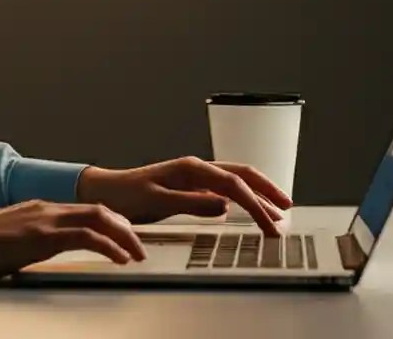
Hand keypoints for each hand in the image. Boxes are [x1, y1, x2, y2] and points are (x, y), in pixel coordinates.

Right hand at [0, 200, 147, 282]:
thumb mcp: (10, 244)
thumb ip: (30, 244)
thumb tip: (41, 256)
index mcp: (38, 210)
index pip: (83, 210)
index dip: (109, 222)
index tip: (124, 237)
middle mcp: (44, 209)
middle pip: (97, 209)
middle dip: (124, 226)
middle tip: (139, 245)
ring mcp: (43, 219)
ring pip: (97, 218)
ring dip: (123, 235)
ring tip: (136, 253)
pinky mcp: (41, 236)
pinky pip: (85, 236)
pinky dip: (108, 246)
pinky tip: (119, 259)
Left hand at [76, 156, 293, 236]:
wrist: (105, 192)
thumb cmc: (126, 195)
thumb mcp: (157, 201)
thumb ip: (191, 203)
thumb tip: (224, 205)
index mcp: (190, 169)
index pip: (233, 184)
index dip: (256, 203)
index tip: (270, 223)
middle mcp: (195, 168)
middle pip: (241, 174)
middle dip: (266, 190)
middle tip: (287, 208)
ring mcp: (193, 176)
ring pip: (234, 180)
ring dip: (256, 194)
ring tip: (276, 211)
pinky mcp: (189, 186)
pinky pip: (223, 189)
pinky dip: (241, 198)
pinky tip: (247, 208)